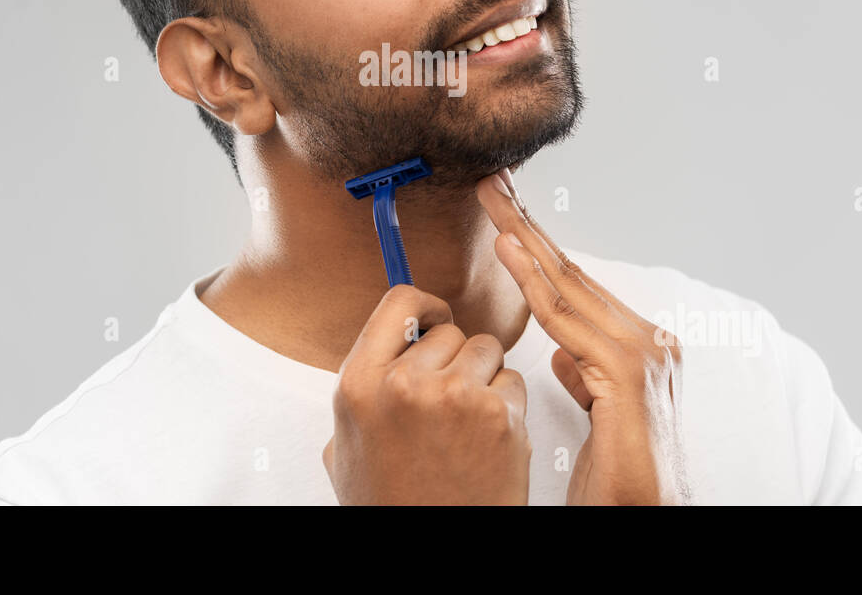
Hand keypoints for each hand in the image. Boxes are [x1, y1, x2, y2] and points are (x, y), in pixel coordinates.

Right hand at [322, 283, 530, 504]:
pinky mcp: (500, 418)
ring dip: (484, 379)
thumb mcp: (348, 441)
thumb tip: (392, 340)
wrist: (429, 558)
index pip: (399, 302)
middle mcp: (405, 383)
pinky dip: (508, 408)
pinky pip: (513, 383)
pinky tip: (487, 444)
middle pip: (450, 331)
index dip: (424, 306)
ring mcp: (457, 397)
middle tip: (447, 403)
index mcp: (359, 383)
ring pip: (488, 351)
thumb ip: (367, 385)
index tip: (435, 319)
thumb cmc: (390, 503)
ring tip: (466, 426)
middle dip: (455, 358)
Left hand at [476, 168, 691, 504]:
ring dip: (525, 238)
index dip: (535, 245)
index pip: (575, 285)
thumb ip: (586, 376)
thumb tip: (565, 352)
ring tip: (491, 202)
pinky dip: (535, 281)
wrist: (640, 517)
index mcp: (635, 347)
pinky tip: (510, 251)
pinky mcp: (628, 373)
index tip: (502, 211)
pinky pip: (566, 319)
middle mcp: (645, 340)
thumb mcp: (596, 416)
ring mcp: (641, 352)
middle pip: (572, 272)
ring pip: (568, 285)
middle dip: (526, 225)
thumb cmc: (617, 480)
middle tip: (491, 182)